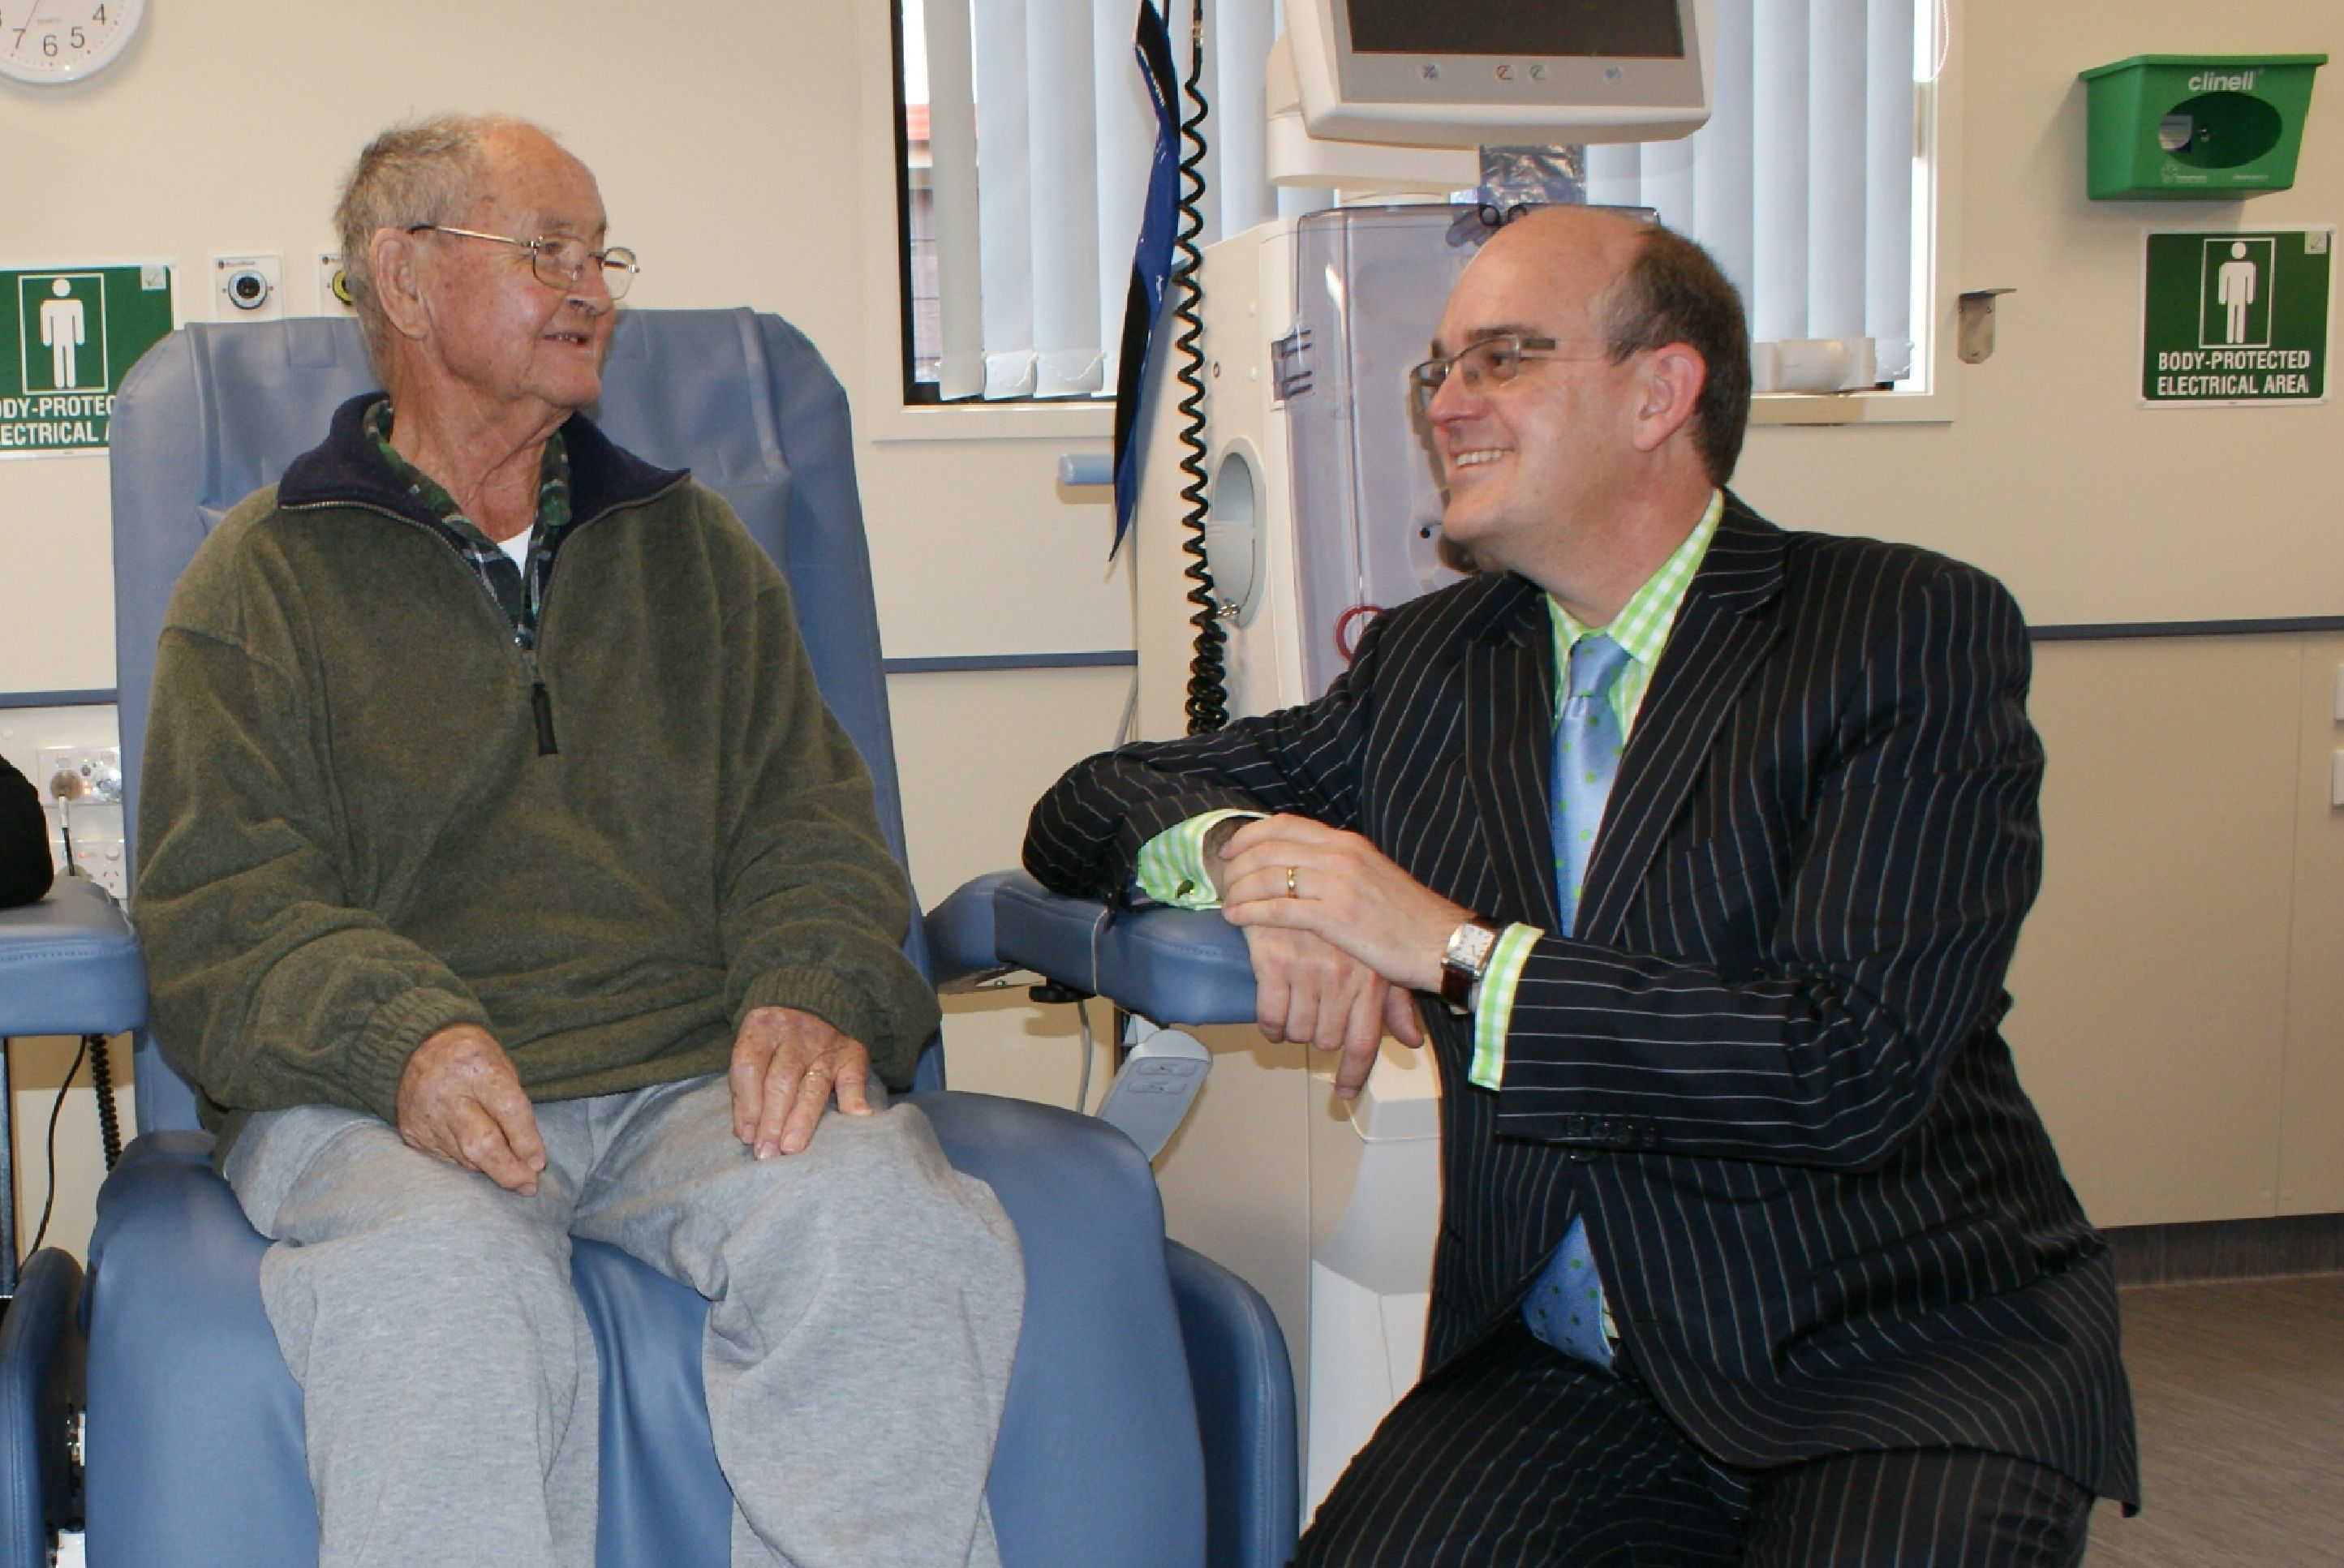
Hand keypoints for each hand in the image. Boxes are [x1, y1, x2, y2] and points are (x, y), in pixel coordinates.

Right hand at [396, 1024, 546, 1194]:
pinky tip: (477, 1156)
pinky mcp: (411, 1132)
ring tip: (507, 1170)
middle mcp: (446, 1093)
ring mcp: (425, 1115)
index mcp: (476, 1067)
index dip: (527, 1141)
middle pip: (482, 1144)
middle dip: (508, 1172)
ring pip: (465, 1157)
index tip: (538, 1163)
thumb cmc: (471, 1057)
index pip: (509, 1110)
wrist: (416, 1047)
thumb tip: (529, 1157)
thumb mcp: (501, 1064)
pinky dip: (467, 1161)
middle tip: (527, 1186)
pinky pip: (446, 1158)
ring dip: (490, 1169)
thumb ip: (514, 1107)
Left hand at [729, 1006, 872, 1157]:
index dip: (746, 1104)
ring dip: (801, 1119)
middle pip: (780, 1080)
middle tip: (767, 1152)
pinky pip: (853, 1078)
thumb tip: (745, 1133)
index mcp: (762, 1028)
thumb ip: (747, 1083)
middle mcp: (794, 1035)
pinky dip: (854, 1099)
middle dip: (771, 1120)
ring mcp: (825, 1045)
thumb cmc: (776, 1041)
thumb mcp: (755, 1046)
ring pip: (812, 1086)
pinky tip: (854, 1118)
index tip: (746, 1136)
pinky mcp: (852, 1054)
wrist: (815, 1004)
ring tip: (791, 1147)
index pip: (749, 1067)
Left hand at [1215, 815, 1468, 992]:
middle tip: (1222, 880)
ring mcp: (1337, 884)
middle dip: (1237, 864)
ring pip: (1268, 876)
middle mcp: (1340, 855)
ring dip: (1238, 889)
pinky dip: (1249, 911)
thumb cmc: (1410, 920)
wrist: (1442, 943)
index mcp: (1348, 844)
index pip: (1286, 825)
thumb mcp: (1374, 877)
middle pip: (1269, 848)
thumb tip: (1308, 871)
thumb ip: (1341, 868)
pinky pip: (1277, 909)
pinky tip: (1235, 919)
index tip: (1231, 850)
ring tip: (1227, 903)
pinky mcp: (1335, 917)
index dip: (1250, 835)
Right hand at [1239, 923, 1425, 1098]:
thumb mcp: (1373, 956)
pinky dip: (1270, 1027)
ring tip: (1292, 1015)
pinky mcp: (1274, 961)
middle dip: (1318, 1039)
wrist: (1291, 873)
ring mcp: (1308, 968)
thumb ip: (1393, 1002)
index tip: (1345, 1093)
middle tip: (1312, 1024)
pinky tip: (1271, 1021)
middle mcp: (1342, 975)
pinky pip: (1271, 1017)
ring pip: (1298, 1031)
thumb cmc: (1336, 918)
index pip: (1364, 1040)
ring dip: (1293, 1033)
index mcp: (1370, 975)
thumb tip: (1412, 1041)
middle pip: (1327, 1040)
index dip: (1354, 1073)